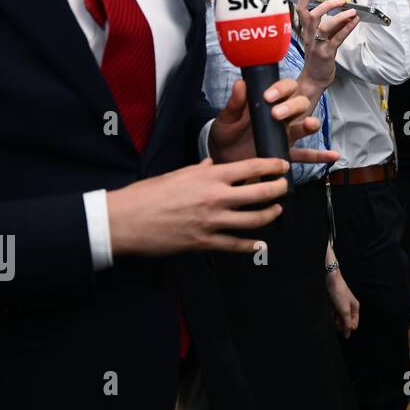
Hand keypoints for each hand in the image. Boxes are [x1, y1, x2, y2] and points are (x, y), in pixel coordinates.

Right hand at [107, 157, 292, 255]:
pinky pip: (235, 245)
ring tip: (276, 210)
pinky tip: (259, 245)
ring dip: (270, 215)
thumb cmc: (148, 193)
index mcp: (210, 177)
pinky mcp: (204, 242)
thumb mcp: (178, 174)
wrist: (125, 220)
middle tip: (284, 188)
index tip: (283, 167)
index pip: (252, 168)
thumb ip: (200, 169)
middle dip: (279, 190)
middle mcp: (216, 197)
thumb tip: (212, 164)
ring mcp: (212, 222)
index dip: (273, 167)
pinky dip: (250, 246)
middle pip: (261, 194)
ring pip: (254, 220)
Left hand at [209, 78, 338, 166]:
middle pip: (299, 104)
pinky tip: (333, 156)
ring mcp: (286, 134)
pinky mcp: (285, 153)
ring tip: (312, 124)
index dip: (280, 89)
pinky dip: (319, 156)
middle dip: (292, 107)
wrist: (224, 157)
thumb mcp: (227, 117)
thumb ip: (235, 103)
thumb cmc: (226, 132)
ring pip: (303, 127)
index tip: (267, 97)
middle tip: (277, 114)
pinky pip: (305, 155)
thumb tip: (240, 83)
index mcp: (270, 102)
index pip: (285, 88)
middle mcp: (282, 116)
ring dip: (310, 125)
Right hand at [294, 0, 358, 88]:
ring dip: (340, 17)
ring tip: (352, 11)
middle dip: (326, 5)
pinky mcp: (326, 54)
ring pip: (325, 27)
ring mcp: (316, 45)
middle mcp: (308, 37)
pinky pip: (337, 39)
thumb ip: (331, 26)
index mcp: (305, 31)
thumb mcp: (321, 39)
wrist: (314, 78)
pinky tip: (355, 22)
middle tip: (341, 0)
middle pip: (312, 16)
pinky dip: (347, 29)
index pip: (301, 11)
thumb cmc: (317, 57)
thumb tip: (344, 13)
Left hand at [327, 271, 359, 337]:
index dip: (348, 328)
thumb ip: (347, 324)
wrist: (331, 282)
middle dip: (341, 323)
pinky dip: (332, 313)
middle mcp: (350, 308)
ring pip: (339, 318)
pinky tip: (331, 308)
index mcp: (355, 309)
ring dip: (336, 318)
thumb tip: (348, 336)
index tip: (342, 326)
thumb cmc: (340, 295)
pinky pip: (334, 313)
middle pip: (346, 322)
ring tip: (334, 311)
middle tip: (337, 319)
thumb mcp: (344, 311)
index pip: (354, 324)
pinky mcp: (335, 304)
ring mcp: (342, 306)